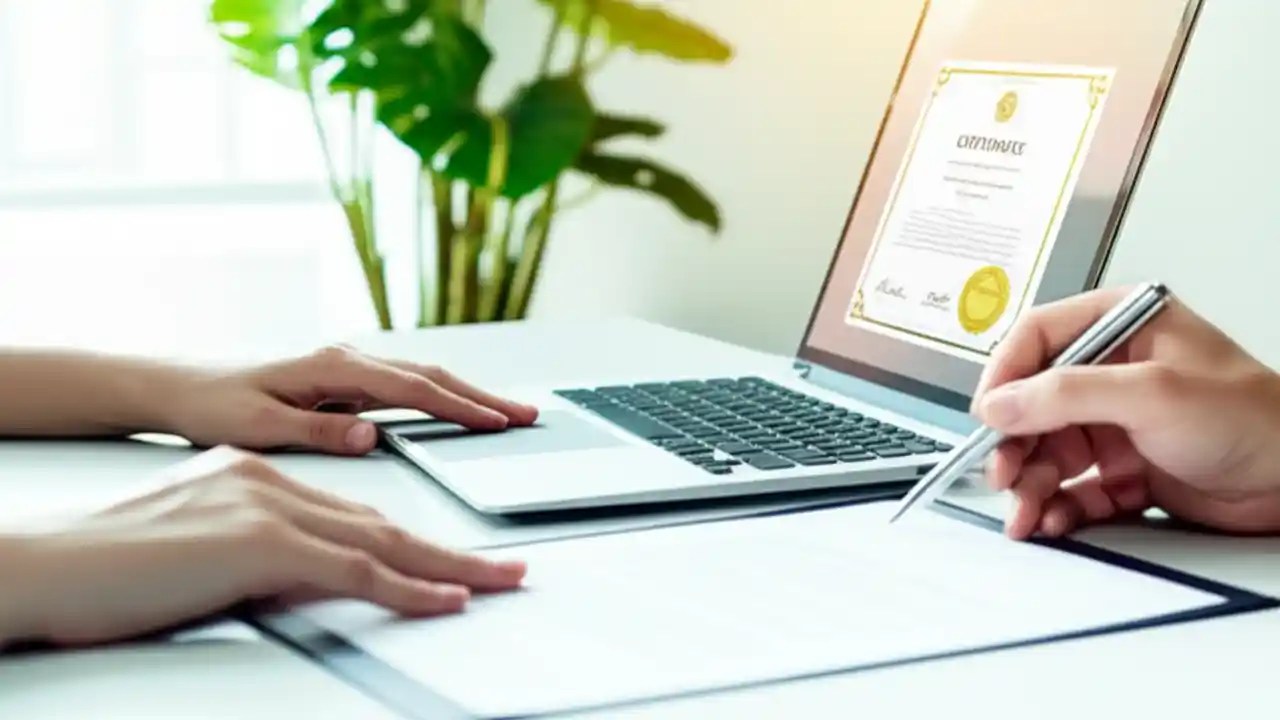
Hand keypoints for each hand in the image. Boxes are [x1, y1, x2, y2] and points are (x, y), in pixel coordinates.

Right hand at [0, 448, 525, 646]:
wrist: (47, 564)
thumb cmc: (111, 566)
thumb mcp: (204, 552)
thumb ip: (262, 552)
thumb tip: (312, 573)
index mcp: (259, 477)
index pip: (357, 511)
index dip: (413, 540)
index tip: (455, 561)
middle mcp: (271, 481)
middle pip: (384, 519)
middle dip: (452, 549)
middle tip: (507, 568)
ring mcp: (267, 505)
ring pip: (382, 538)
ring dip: (451, 567)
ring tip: (502, 582)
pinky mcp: (259, 540)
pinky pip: (354, 567)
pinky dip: (408, 588)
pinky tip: (446, 601)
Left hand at [162, 345, 537, 454]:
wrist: (177, 387)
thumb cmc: (211, 405)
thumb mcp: (258, 427)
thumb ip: (317, 430)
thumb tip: (371, 434)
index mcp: (332, 367)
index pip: (413, 389)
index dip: (461, 408)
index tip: (500, 422)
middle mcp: (346, 359)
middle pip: (431, 375)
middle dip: (483, 395)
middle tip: (527, 413)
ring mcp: (346, 367)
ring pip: (422, 376)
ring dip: (466, 393)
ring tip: (506, 412)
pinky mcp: (342, 379)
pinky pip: (404, 384)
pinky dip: (440, 395)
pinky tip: (455, 407)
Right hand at [972, 286, 1279, 538]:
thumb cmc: (1254, 420)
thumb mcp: (1152, 393)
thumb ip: (1066, 394)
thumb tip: (1001, 402)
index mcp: (1122, 326)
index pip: (1037, 338)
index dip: (1004, 375)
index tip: (987, 414)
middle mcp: (1114, 371)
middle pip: (1033, 403)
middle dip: (1013, 444)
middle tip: (1002, 474)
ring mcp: (1118, 422)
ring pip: (1048, 451)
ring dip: (1030, 484)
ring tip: (1026, 512)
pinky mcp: (1126, 469)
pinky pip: (1073, 488)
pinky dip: (1057, 506)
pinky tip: (1053, 520)